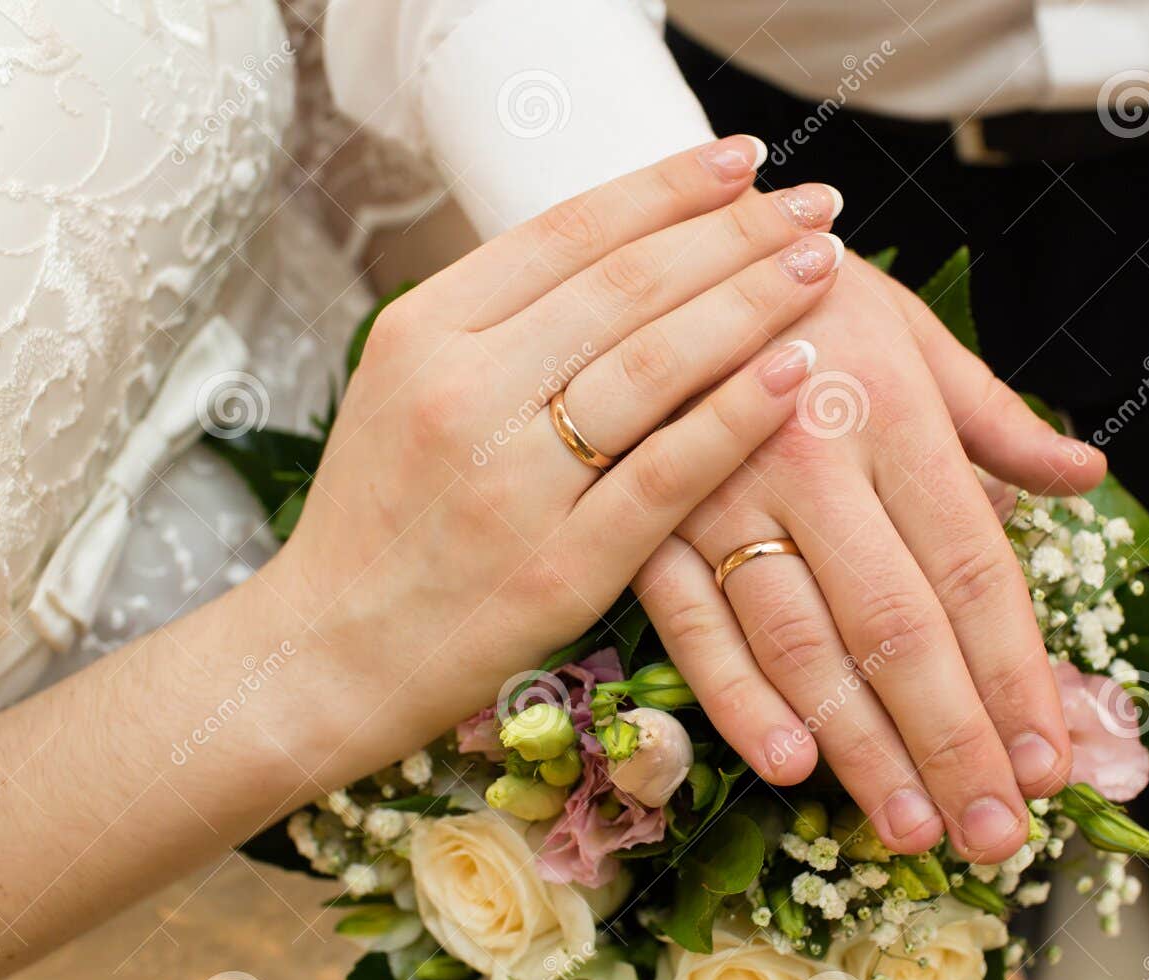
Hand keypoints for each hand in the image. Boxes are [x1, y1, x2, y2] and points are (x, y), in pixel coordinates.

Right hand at [268, 139, 844, 771]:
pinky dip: (738, 415)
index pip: (568, 231)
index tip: (744, 159)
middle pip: (626, 285)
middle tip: (812, 202)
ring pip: (654, 364)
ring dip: (752, 303)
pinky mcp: (559, 566)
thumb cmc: (383, 514)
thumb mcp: (404, 386)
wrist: (327, 651)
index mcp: (423, 331)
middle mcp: (462, 391)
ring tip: (820, 264)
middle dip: (735, 232)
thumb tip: (618, 245)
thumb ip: (496, 319)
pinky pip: (667, 472)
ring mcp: (511, 481)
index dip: (668, 186)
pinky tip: (799, 372)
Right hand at [636, 256, 1105, 861]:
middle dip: (954, 741)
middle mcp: (811, 457)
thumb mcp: (911, 331)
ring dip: (860, 744)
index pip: (973, 569)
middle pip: (899, 624)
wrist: (660, 247)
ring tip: (911, 828)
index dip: (1017, 675)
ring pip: (800, 639)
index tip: (1050, 764)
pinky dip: (736, 697)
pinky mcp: (646, 518)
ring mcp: (718, 490)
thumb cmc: (805, 296)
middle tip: (998, 839)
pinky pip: (690, 621)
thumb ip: (996, 417)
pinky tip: (787, 764)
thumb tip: (1085, 475)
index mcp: (892, 411)